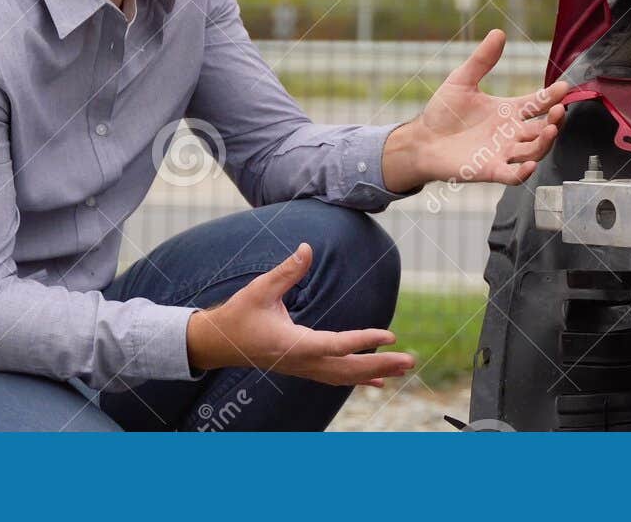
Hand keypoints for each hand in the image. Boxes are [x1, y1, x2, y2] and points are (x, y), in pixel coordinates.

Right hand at [185, 243, 415, 386]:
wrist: (220, 344)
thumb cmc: (239, 315)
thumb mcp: (260, 289)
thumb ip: (286, 271)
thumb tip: (307, 248)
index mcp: (292, 344)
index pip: (335, 345)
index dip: (364, 341)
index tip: (390, 335)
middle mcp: (301, 361)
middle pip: (348, 369)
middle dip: (381, 364)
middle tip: (410, 359)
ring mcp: (303, 368)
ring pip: (345, 377)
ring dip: (375, 372)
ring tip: (403, 367)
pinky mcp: (304, 368)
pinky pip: (337, 377)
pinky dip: (360, 378)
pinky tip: (380, 381)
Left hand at [383, 29, 570, 189]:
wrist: (422, 139)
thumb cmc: (444, 111)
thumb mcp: (462, 80)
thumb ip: (482, 60)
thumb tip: (499, 33)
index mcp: (509, 111)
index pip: (538, 103)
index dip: (552, 96)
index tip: (563, 87)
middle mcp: (511, 132)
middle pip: (542, 128)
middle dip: (555, 120)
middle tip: (560, 110)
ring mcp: (502, 152)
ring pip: (534, 150)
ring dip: (545, 142)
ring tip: (551, 130)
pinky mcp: (490, 169)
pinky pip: (512, 175)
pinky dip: (523, 173)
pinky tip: (530, 165)